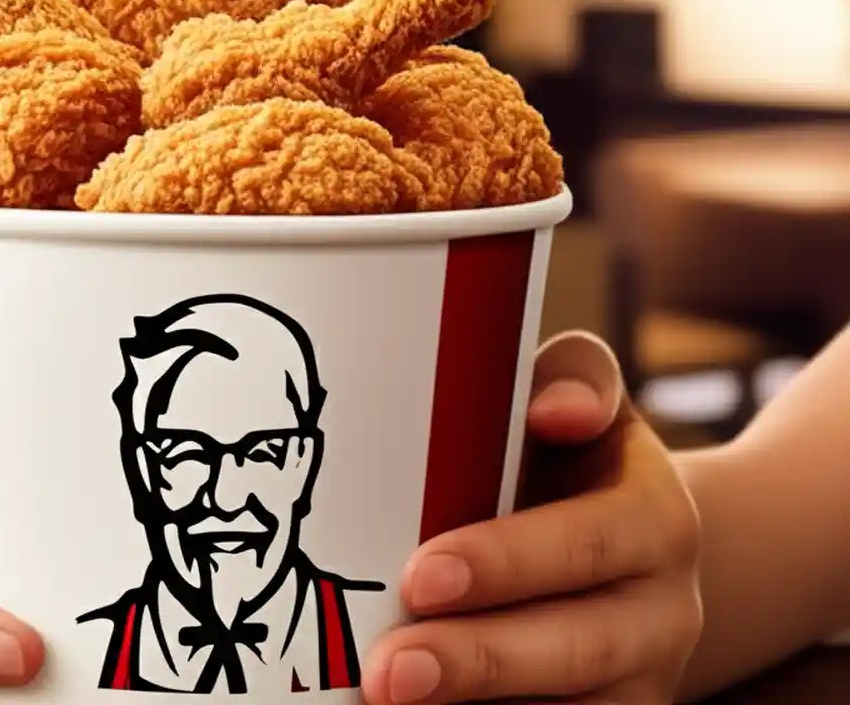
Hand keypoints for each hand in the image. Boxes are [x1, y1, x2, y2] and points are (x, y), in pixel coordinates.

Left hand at [363, 332, 702, 703]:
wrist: (621, 550)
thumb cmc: (565, 460)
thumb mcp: (582, 401)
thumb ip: (572, 380)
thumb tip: (555, 407)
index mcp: (656, 522)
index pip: (589, 544)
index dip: (508, 563)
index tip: (420, 576)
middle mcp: (664, 614)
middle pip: (579, 649)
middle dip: (479, 661)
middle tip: (389, 670)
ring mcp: (640, 685)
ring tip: (389, 699)